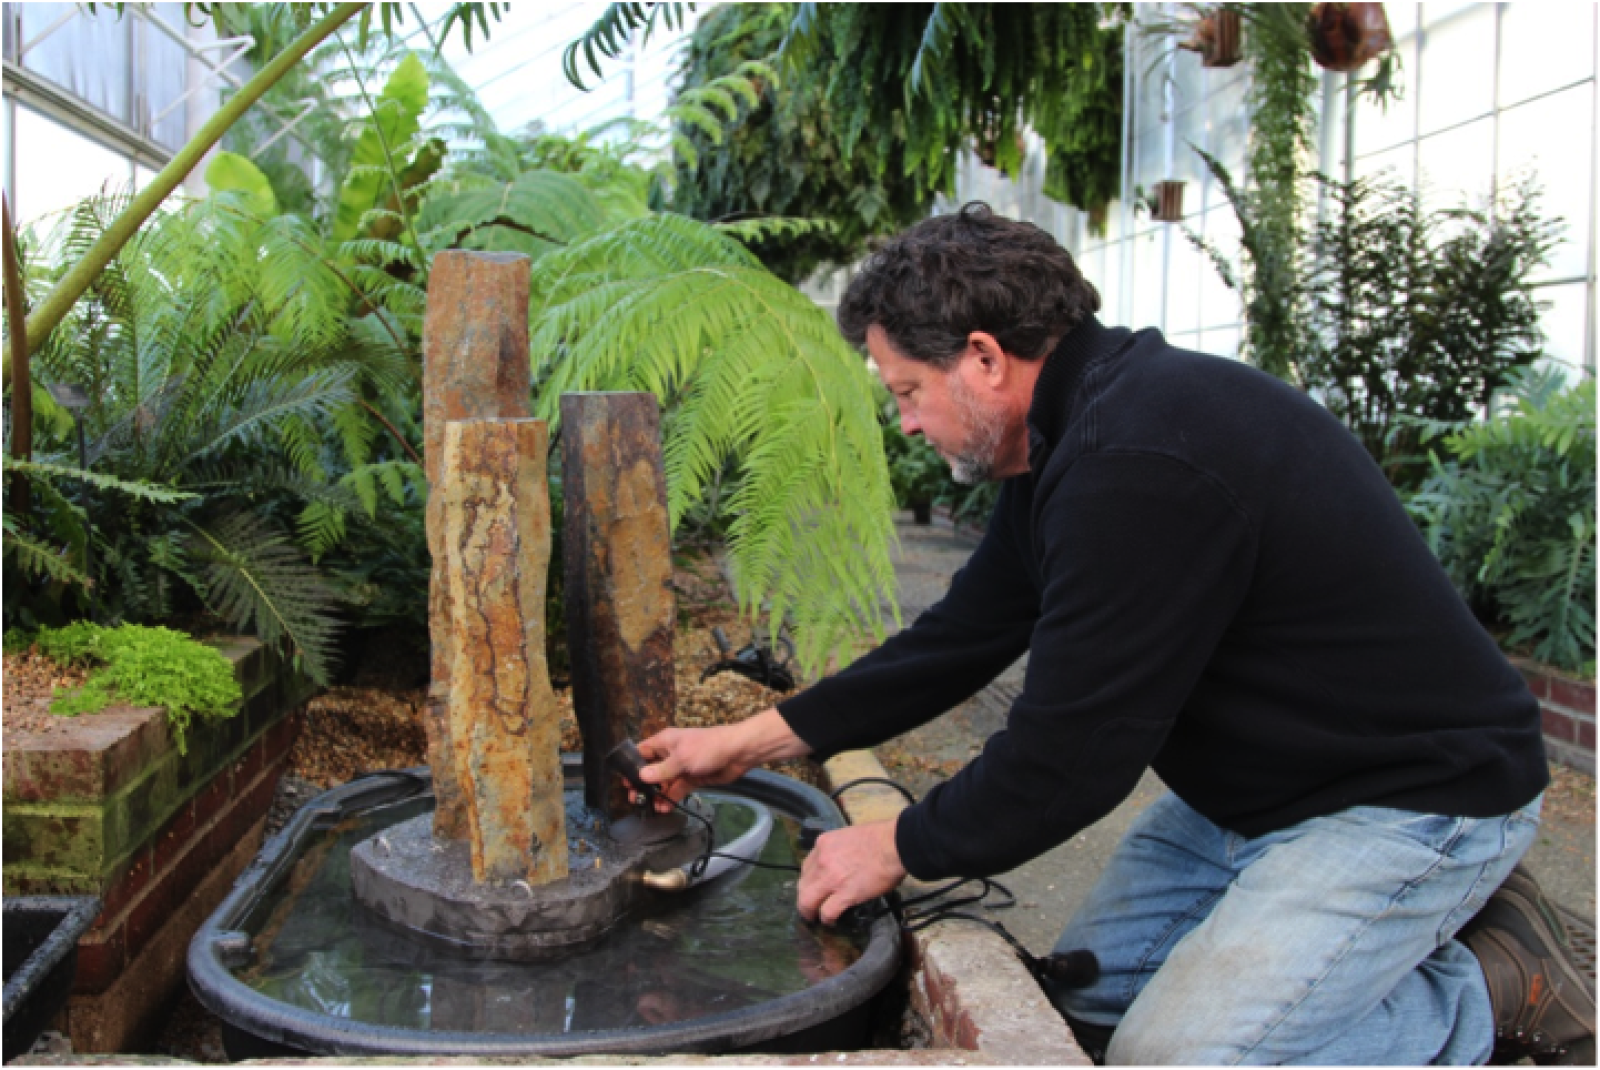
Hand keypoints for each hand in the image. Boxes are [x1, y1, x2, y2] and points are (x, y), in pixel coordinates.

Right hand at [637, 709, 809, 811]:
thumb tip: (641, 777)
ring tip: (651, 808)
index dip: (632, 767)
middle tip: (636, 799)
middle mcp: (670, 754)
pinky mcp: (692, 779)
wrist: (737, 753)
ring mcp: (681, 768)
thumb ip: (661, 770)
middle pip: (651, 771)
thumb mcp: (681, 759)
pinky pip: (676, 790)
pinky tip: (664, 808)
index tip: (626, 782)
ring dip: (657, 795)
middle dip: (643, 785)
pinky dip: (670, 798)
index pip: (641, 753)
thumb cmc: (708, 748)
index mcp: (664, 742)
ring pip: (664, 783)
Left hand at [797, 819, 906, 925]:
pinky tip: (831, 922)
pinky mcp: (844, 895)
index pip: (806, 866)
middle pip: (803, 885)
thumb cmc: (879, 837)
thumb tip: (843, 861)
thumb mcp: (848, 836)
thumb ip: (839, 849)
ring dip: (809, 911)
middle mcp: (821, 861)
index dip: (810, 879)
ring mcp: (831, 879)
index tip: (814, 886)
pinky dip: (827, 919)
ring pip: (807, 901)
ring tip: (814, 918)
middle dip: (805, 897)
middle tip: (810, 906)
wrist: (893, 845)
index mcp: (823, 844)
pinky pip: (827, 912)